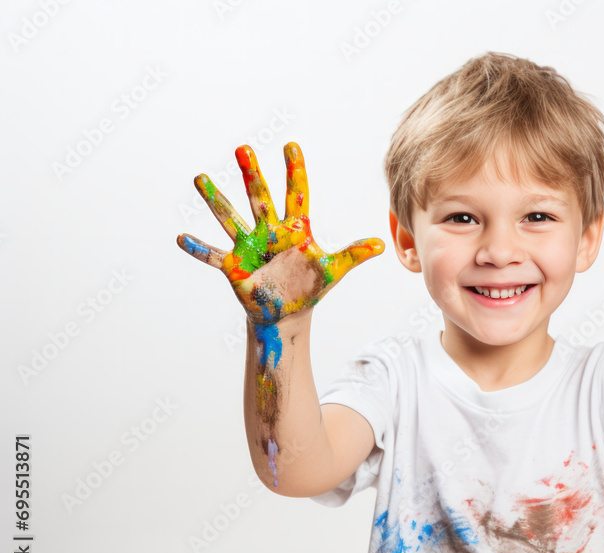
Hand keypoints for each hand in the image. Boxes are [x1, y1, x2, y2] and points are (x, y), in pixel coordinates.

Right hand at [176, 142, 383, 323]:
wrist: (286, 312)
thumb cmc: (308, 287)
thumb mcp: (333, 270)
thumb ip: (353, 255)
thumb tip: (380, 245)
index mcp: (293, 229)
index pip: (296, 194)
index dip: (295, 172)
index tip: (291, 145)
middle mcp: (268, 232)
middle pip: (259, 198)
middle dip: (252, 175)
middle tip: (244, 148)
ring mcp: (248, 247)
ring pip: (230, 218)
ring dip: (215, 200)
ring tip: (200, 178)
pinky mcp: (234, 267)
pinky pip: (213, 256)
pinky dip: (198, 249)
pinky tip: (181, 237)